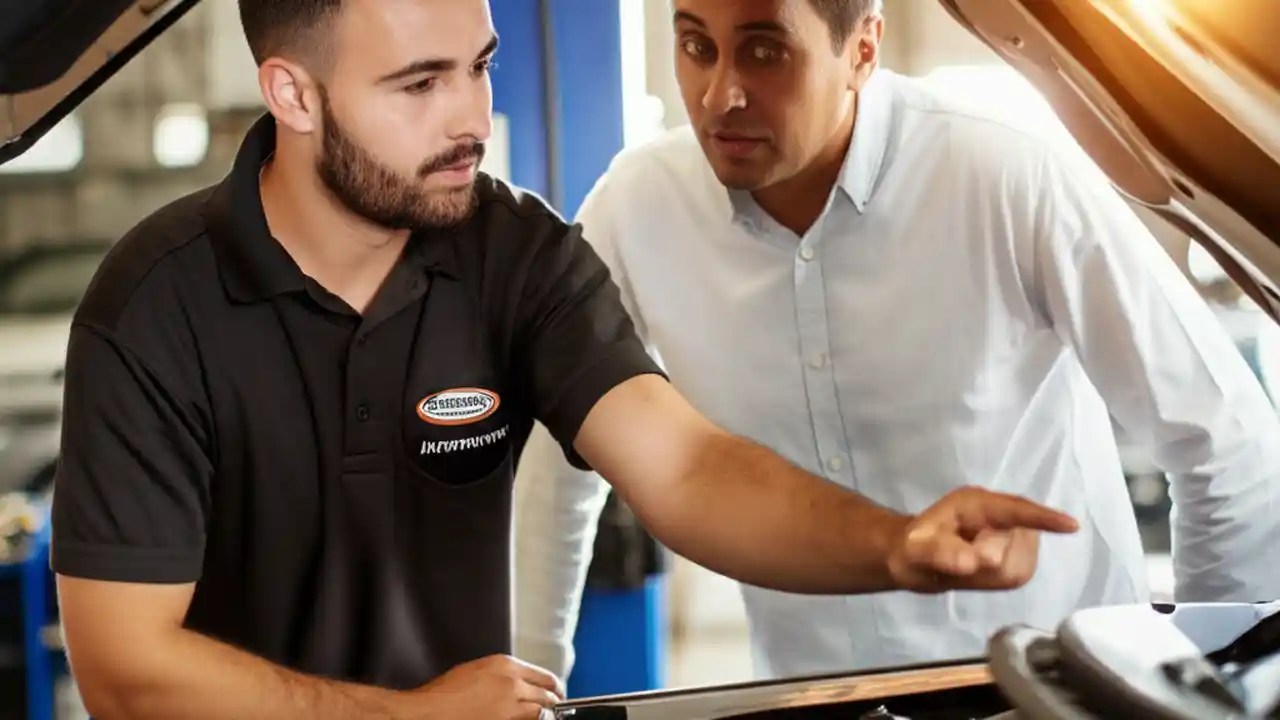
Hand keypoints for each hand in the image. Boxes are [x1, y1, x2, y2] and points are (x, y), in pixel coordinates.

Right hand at [399, 655, 564, 719]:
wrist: (431, 709)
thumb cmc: (445, 692)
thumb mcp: (477, 669)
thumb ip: (502, 674)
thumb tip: (518, 683)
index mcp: (506, 665)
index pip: (544, 675)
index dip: (554, 686)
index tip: (557, 692)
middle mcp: (512, 684)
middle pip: (548, 694)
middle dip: (555, 702)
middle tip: (557, 707)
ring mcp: (510, 706)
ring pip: (542, 711)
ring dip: (546, 715)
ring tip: (547, 717)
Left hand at [886, 486, 1078, 592]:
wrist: (914, 558)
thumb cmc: (912, 547)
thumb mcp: (914, 549)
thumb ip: (939, 552)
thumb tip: (973, 562)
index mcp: (976, 503)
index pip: (1016, 510)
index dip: (1043, 518)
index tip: (1071, 526)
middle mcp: (999, 515)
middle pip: (1018, 542)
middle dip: (991, 555)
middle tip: (959, 557)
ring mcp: (1011, 535)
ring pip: (1020, 563)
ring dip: (993, 571)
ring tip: (966, 562)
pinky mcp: (1016, 555)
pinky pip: (1018, 575)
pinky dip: (997, 579)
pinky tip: (977, 573)